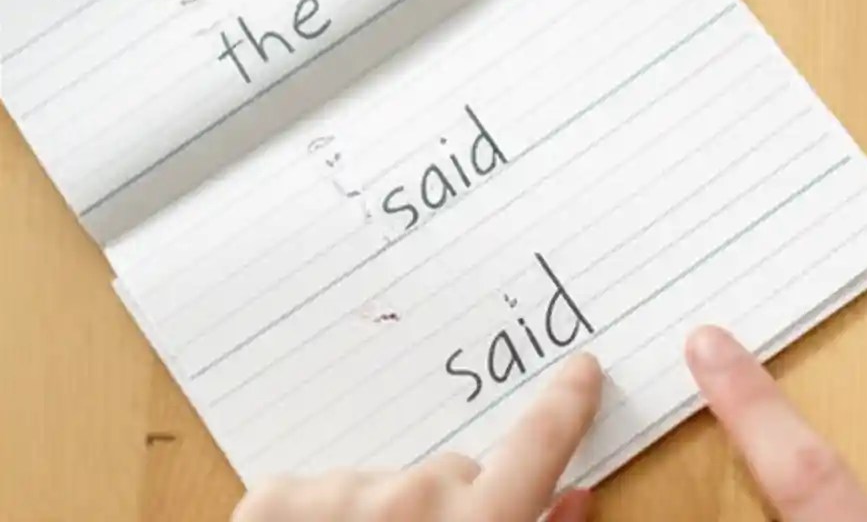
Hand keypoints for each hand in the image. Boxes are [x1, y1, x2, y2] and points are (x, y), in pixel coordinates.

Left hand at [230, 354, 602, 521]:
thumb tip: (576, 498)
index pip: (539, 446)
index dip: (565, 405)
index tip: (580, 371)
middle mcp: (414, 500)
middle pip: (450, 474)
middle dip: (446, 508)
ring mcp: (340, 494)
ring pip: (381, 485)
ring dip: (379, 517)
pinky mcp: (276, 499)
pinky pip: (315, 491)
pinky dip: (317, 518)